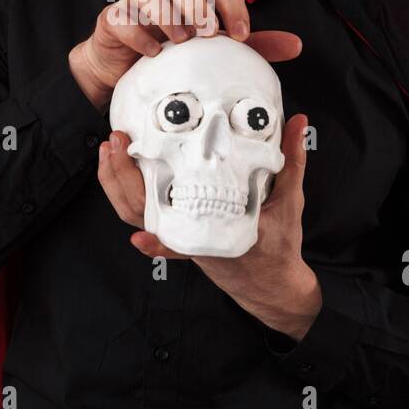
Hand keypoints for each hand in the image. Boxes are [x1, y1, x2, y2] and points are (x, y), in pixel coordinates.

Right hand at [69, 0, 301, 112]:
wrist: (125, 72)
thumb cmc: (175, 56)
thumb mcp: (218, 52)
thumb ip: (254, 47)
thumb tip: (297, 45)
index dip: (231, 1)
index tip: (242, 36)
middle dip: (196, 2)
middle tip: (209, 34)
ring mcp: (134, 1)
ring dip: (165, 12)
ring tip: (181, 42)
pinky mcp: (112, 19)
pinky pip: (120, 15)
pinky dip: (137, 32)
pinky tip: (152, 53)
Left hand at [97, 112, 322, 341]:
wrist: (271, 285)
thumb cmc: (278, 248)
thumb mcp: (288, 201)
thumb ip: (291, 160)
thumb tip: (298, 123)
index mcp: (206, 226)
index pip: (162, 201)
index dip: (136, 177)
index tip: (130, 147)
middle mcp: (186, 233)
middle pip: (135, 207)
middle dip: (117, 174)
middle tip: (116, 140)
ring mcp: (178, 236)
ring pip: (134, 214)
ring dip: (116, 185)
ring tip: (110, 152)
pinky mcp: (178, 235)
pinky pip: (145, 218)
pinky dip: (127, 200)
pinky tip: (117, 178)